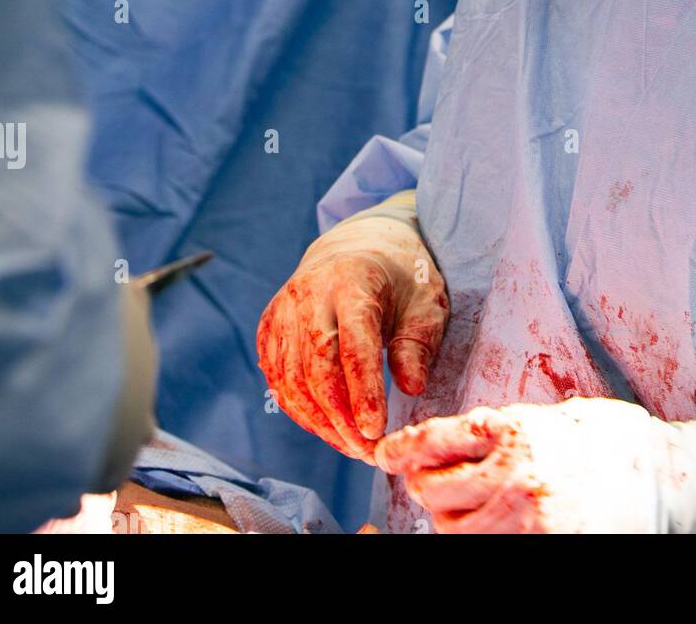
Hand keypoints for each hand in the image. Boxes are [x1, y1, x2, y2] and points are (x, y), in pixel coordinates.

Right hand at [257, 210, 447, 460]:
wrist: (359, 244)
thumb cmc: (401, 278)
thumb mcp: (426, 302)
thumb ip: (419, 344)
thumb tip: (410, 388)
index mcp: (352, 280)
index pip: (353, 344)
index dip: (363, 391)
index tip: (377, 430)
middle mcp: (309, 293)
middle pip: (315, 368)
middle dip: (340, 417)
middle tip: (367, 451)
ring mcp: (283, 309)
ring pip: (291, 379)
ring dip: (320, 422)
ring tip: (351, 446)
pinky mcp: (269, 326)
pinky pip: (277, 379)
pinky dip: (299, 410)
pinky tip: (326, 426)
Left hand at [375, 397, 695, 533]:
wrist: (668, 480)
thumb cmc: (615, 442)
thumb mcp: (557, 417)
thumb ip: (509, 429)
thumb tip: (461, 442)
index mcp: (517, 430)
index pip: (436, 439)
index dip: (403, 449)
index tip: (387, 454)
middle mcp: (514, 474)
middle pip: (433, 491)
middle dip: (425, 488)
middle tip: (430, 483)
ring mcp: (525, 519)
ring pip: (453, 530)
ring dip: (451, 520)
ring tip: (469, 508)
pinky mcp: (539, 548)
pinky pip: (485, 550)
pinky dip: (480, 539)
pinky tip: (491, 527)